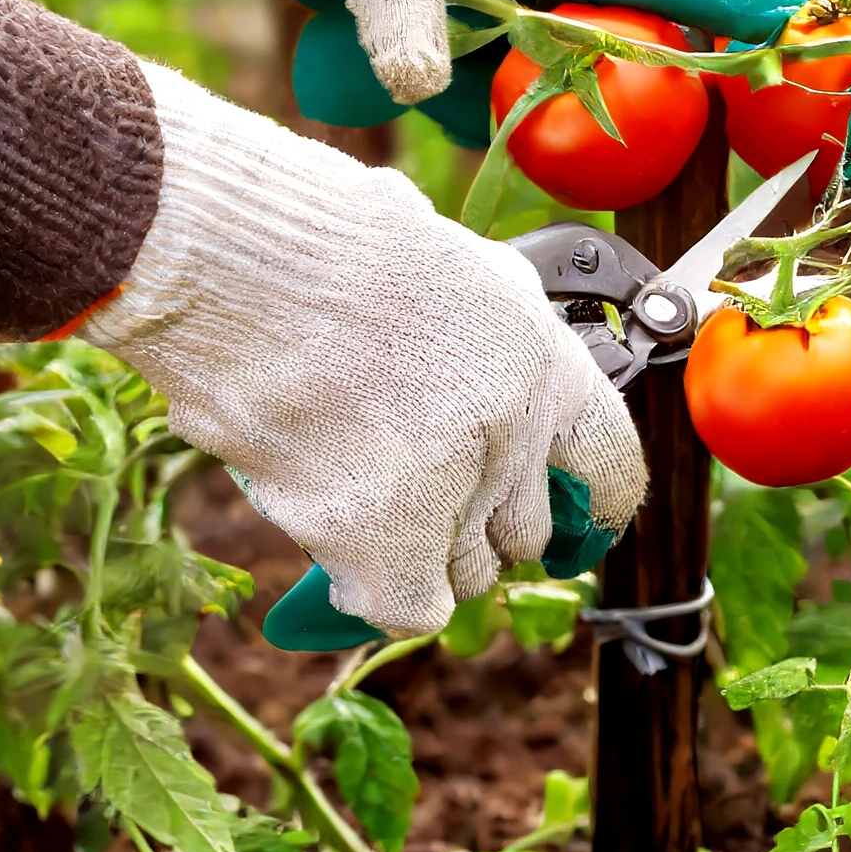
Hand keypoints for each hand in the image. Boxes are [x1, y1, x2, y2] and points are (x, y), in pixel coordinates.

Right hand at [74, 65, 646, 636]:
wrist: (240, 259)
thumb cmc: (318, 246)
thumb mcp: (447, 271)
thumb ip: (487, 346)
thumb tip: (493, 408)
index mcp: (541, 354)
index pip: (610, 463)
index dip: (593, 502)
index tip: (580, 520)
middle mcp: (514, 426)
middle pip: (524, 531)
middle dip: (476, 521)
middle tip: (421, 494)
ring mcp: (454, 484)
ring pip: (464, 571)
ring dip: (417, 549)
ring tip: (351, 484)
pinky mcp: (386, 533)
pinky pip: (408, 605)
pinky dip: (376, 586)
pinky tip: (343, 545)